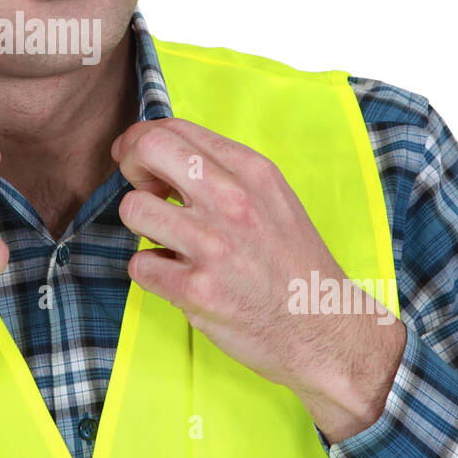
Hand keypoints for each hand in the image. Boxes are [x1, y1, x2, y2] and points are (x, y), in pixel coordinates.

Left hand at [110, 118, 405, 441]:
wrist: (326, 328)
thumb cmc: (293, 262)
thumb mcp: (272, 197)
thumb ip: (222, 172)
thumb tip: (159, 155)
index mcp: (251, 171)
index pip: (173, 129)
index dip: (141, 140)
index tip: (137, 161)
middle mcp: (232, 200)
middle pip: (148, 149)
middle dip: (130, 165)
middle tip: (144, 191)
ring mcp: (213, 245)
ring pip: (133, 208)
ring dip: (141, 227)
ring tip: (169, 243)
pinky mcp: (197, 290)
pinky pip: (140, 266)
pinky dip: (152, 274)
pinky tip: (179, 280)